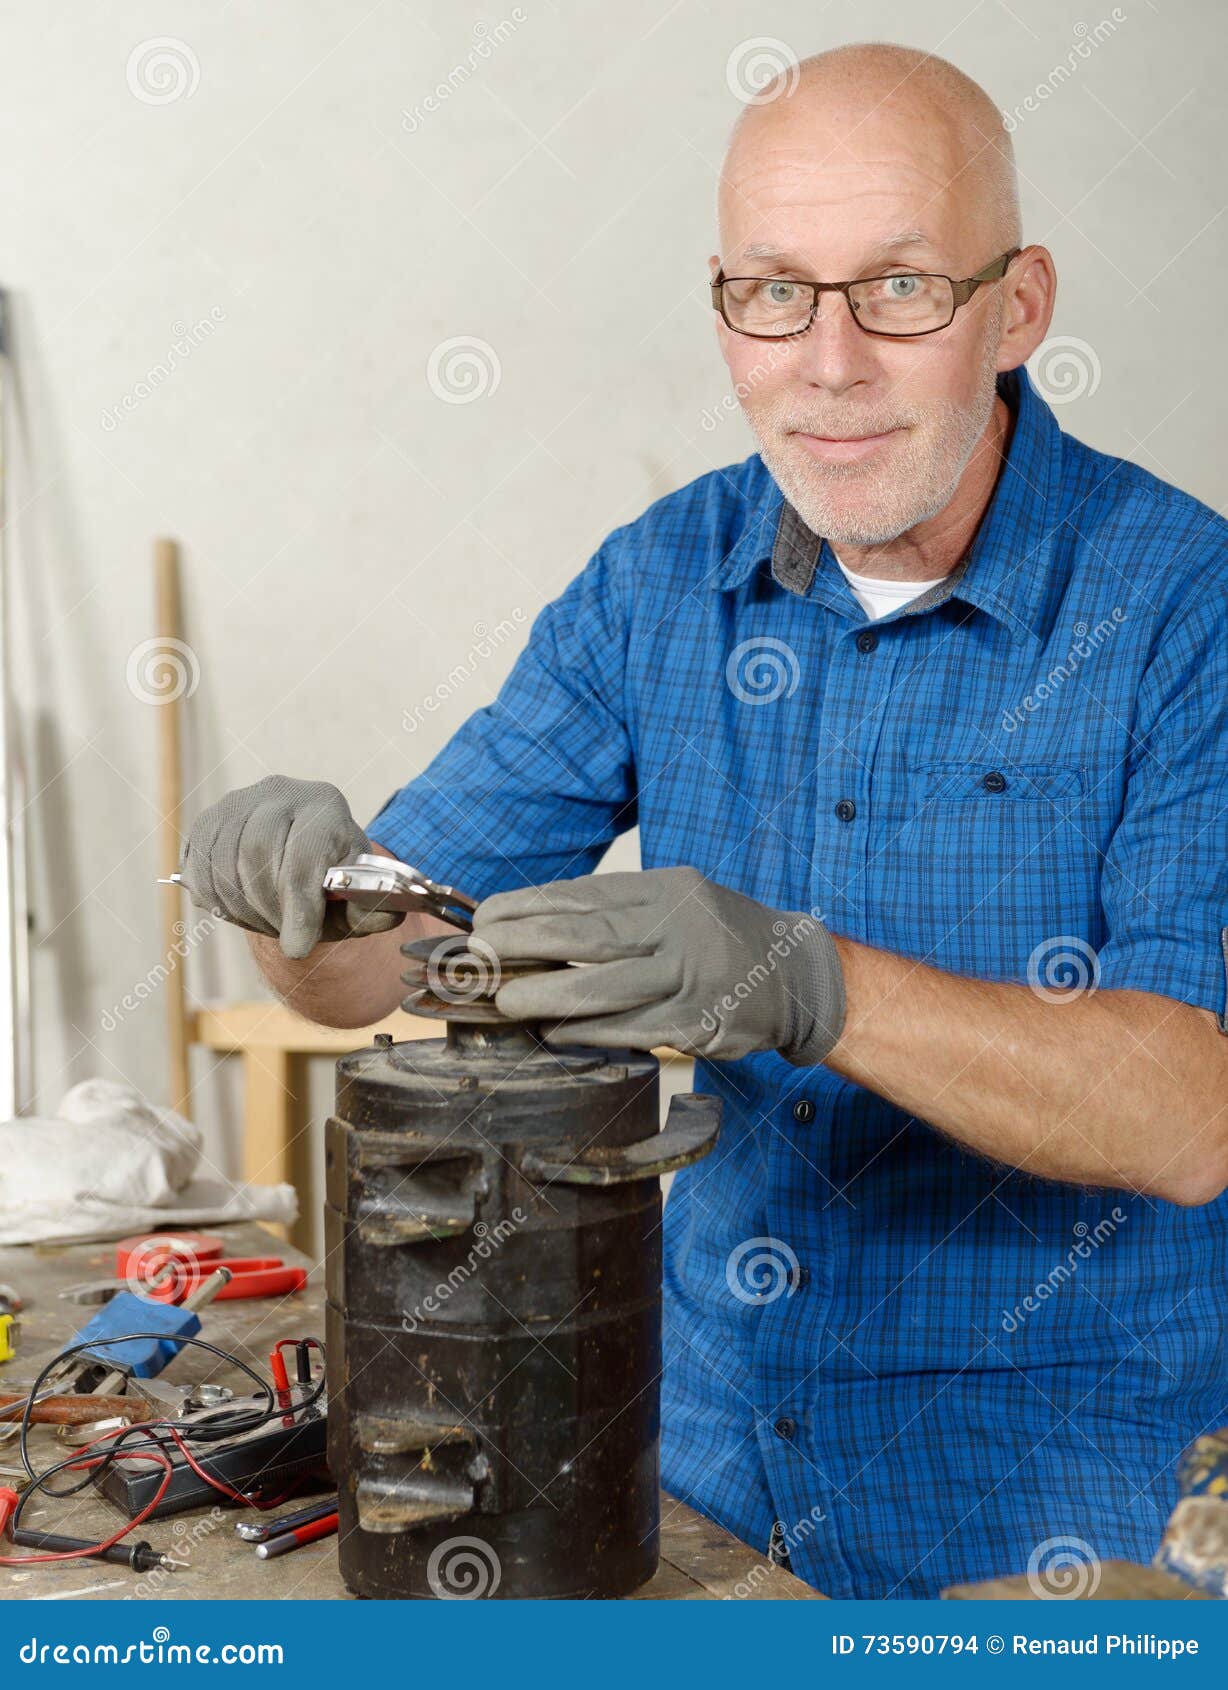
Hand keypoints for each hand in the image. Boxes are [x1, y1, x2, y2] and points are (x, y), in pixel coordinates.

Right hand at [178, 774, 403, 958]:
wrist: (299, 861)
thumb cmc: (333, 882)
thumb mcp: (358, 897)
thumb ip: (373, 909)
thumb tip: (389, 911)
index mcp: (325, 804)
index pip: (304, 853)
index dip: (299, 907)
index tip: (298, 948)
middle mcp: (280, 792)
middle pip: (257, 853)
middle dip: (268, 908)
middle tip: (282, 933)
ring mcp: (239, 802)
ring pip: (223, 862)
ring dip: (241, 907)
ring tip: (266, 922)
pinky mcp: (209, 820)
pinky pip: (198, 866)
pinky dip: (215, 898)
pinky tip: (240, 908)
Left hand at [472, 866, 844, 1062]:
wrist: (795, 974)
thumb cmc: (718, 935)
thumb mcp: (678, 900)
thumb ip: (619, 910)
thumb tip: (533, 922)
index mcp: (669, 890)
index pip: (586, 895)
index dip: (529, 906)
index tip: (485, 917)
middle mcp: (680, 929)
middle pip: (589, 935)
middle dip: (526, 945)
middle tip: (480, 955)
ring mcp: (690, 978)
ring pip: (606, 987)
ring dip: (548, 996)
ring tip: (506, 1002)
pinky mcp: (696, 1024)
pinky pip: (629, 1029)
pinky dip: (586, 1032)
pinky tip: (553, 1033)